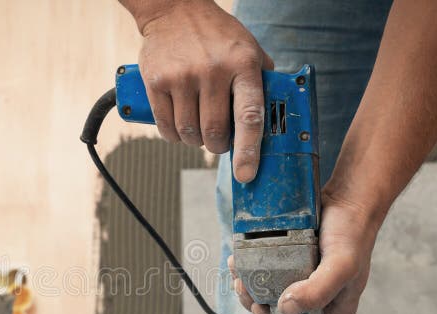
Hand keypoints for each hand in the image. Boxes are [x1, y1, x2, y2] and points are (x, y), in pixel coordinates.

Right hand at [133, 0, 272, 182]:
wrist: (174, 8)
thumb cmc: (217, 34)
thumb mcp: (248, 48)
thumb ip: (262, 80)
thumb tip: (278, 115)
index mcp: (242, 64)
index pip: (249, 116)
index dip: (248, 150)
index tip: (246, 174)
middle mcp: (212, 70)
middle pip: (214, 132)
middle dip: (217, 146)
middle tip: (218, 141)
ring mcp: (182, 77)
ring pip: (188, 134)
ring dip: (194, 141)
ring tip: (197, 128)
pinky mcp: (157, 82)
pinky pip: (166, 127)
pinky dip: (173, 135)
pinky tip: (179, 127)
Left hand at [231, 191, 381, 313]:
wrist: (350, 198)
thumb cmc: (352, 233)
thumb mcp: (341, 266)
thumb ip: (317, 291)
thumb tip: (285, 308)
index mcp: (332, 308)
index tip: (258, 306)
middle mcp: (317, 297)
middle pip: (277, 312)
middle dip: (255, 302)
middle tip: (242, 285)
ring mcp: (303, 280)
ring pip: (269, 292)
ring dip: (249, 285)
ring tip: (238, 270)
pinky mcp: (292, 262)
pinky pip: (268, 271)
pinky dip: (252, 267)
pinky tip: (241, 259)